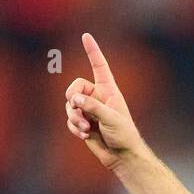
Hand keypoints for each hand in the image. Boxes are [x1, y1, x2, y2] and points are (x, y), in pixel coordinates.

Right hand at [64, 32, 145, 170]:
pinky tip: (84, 135)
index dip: (93, 52)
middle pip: (75, 88)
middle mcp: (97, 98)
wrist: (122, 157)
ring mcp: (89, 111)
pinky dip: (74, 127)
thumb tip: (73, 100)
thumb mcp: (111, 118)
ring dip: (74, 117)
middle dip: (72, 98)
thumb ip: (92, 107)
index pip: (99, 67)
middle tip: (78, 108)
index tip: (86, 36)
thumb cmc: (124, 135)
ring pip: (70, 105)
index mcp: (109, 91)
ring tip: (86, 128)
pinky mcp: (83, 123)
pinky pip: (70, 120)